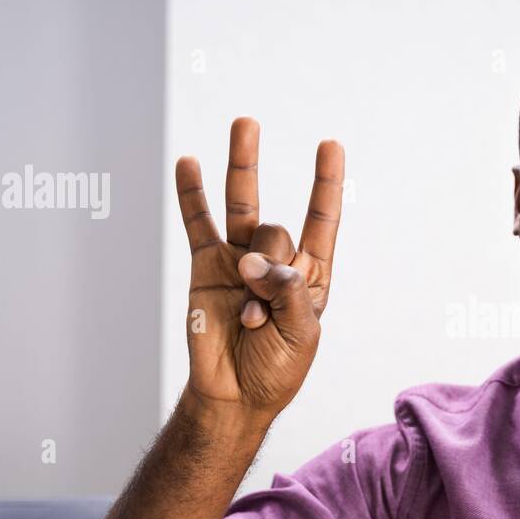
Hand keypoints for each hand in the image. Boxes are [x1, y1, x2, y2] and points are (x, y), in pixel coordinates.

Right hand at [175, 117, 343, 419]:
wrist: (235, 395)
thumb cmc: (276, 369)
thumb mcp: (300, 333)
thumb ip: (287, 291)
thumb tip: (253, 261)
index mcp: (309, 276)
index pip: (321, 220)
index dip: (326, 184)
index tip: (330, 145)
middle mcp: (276, 261)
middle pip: (277, 231)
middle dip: (268, 263)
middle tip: (259, 287)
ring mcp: (239, 260)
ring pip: (242, 206)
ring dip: (244, 165)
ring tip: (246, 124)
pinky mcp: (207, 267)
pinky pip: (198, 224)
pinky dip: (192, 195)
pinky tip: (189, 163)